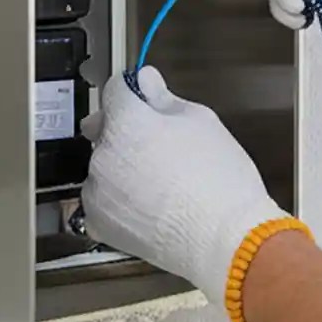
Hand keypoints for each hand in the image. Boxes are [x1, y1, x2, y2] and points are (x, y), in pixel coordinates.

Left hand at [80, 67, 288, 302]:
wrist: (224, 239)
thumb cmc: (219, 181)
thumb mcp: (202, 122)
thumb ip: (165, 99)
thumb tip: (146, 82)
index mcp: (127, 121)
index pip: (114, 90)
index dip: (132, 93)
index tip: (143, 101)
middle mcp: (103, 154)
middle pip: (104, 129)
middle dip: (125, 131)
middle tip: (159, 148)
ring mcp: (97, 191)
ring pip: (103, 167)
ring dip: (121, 169)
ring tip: (161, 185)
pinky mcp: (98, 223)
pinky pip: (101, 201)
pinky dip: (118, 202)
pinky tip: (149, 206)